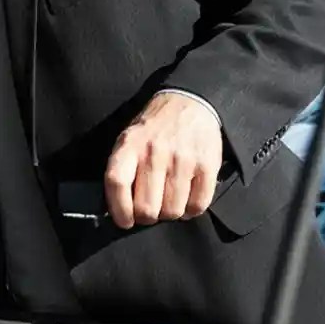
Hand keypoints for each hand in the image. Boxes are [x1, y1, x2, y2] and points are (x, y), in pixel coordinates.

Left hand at [104, 92, 222, 228]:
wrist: (189, 102)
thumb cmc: (153, 129)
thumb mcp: (129, 139)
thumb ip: (121, 169)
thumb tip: (118, 209)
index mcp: (130, 146)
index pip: (117, 184)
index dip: (119, 210)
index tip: (125, 221)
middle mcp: (155, 152)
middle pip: (147, 207)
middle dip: (147, 217)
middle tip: (150, 210)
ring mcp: (183, 159)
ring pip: (173, 211)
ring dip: (170, 214)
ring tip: (169, 201)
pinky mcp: (207, 164)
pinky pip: (198, 205)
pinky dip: (191, 210)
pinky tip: (187, 200)